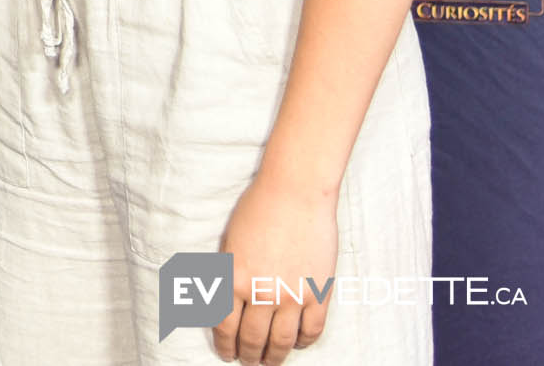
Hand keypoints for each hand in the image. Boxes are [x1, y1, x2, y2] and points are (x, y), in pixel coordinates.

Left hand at [212, 173, 337, 361]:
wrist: (295, 193)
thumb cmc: (256, 211)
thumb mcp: (229, 244)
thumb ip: (228, 277)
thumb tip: (224, 304)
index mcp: (233, 279)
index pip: (224, 326)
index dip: (225, 345)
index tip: (226, 354)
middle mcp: (262, 292)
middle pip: (253, 338)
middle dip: (248, 355)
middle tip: (247, 362)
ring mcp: (293, 295)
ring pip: (281, 341)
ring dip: (274, 356)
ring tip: (269, 362)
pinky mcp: (319, 293)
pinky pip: (312, 330)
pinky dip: (303, 343)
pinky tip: (297, 344)